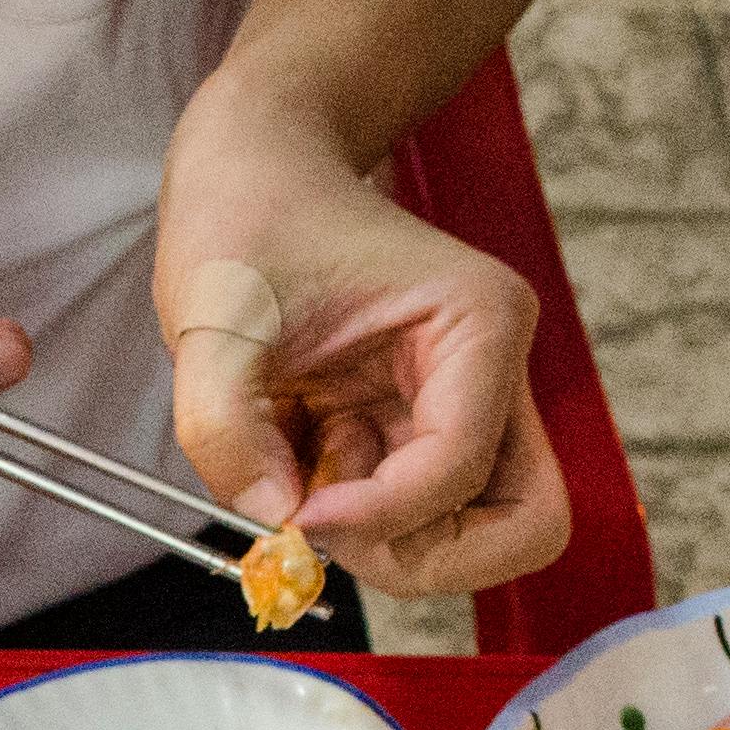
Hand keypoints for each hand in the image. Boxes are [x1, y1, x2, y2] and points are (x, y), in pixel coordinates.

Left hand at [154, 75, 560, 596]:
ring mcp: (464, 411)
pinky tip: (298, 451)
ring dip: (379, 539)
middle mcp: (492, 374)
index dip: (379, 516)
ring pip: (470, 537)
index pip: (459, 469)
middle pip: (518, 529)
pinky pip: (410, 521)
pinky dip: (352, 520)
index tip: (297, 515)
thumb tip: (275, 526)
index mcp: (478, 323)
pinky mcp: (422, 436)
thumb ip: (226, 431)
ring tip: (301, 467)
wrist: (252, 176)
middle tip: (322, 523)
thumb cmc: (247, 218)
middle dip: (417, 552)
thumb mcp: (211, 318)